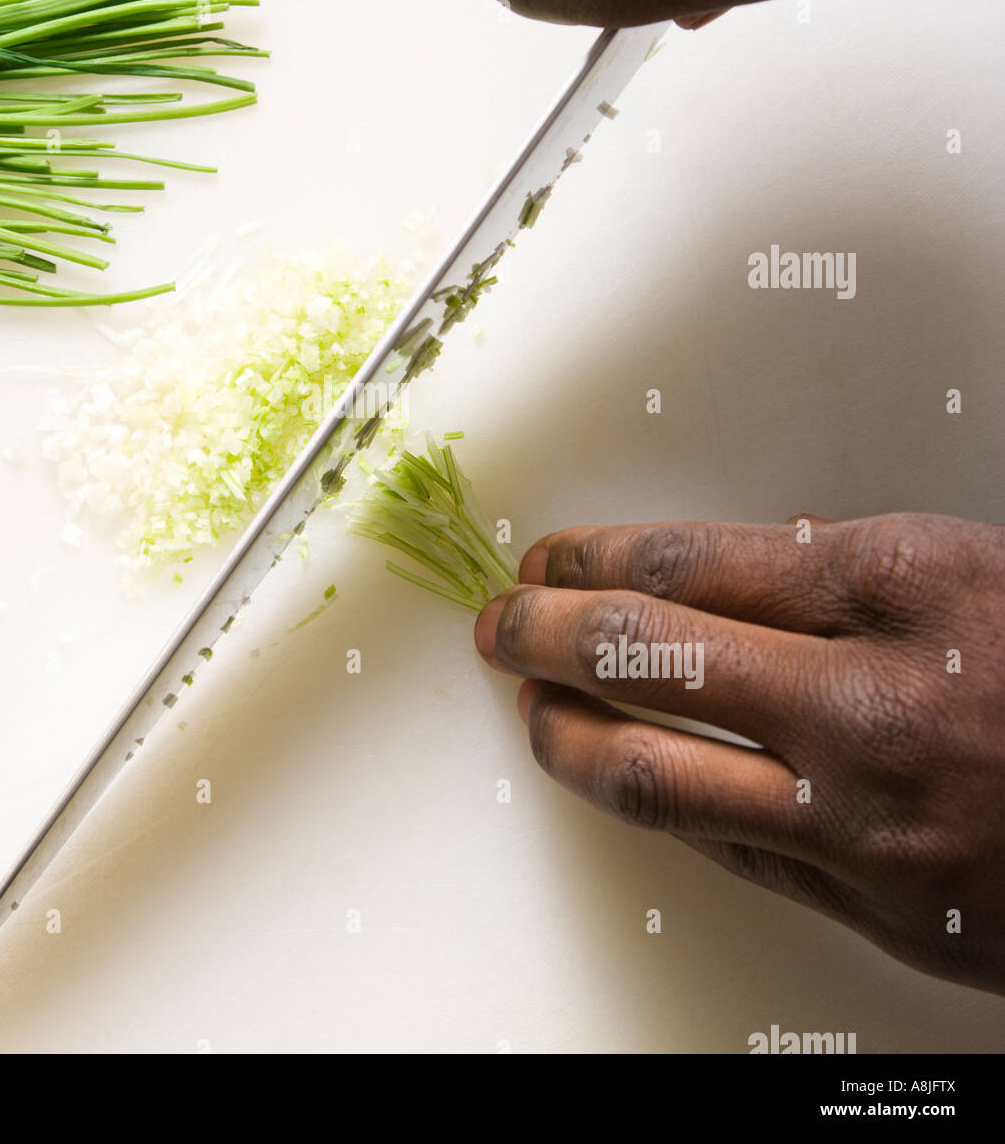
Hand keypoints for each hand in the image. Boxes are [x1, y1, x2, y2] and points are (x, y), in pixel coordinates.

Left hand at [474, 512, 1004, 993]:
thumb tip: (724, 567)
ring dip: (567, 734)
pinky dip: (657, 802)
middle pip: (642, 657)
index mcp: (904, 588)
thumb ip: (843, 572)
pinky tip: (621, 773)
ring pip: (653, 775)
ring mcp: (864, 815)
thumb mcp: (977, 572)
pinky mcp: (872, 902)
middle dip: (543, 632)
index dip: (590, 558)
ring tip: (530, 705)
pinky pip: (723, 846)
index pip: (682, 563)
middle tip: (502, 621)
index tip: (550, 556)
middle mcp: (869, 702)